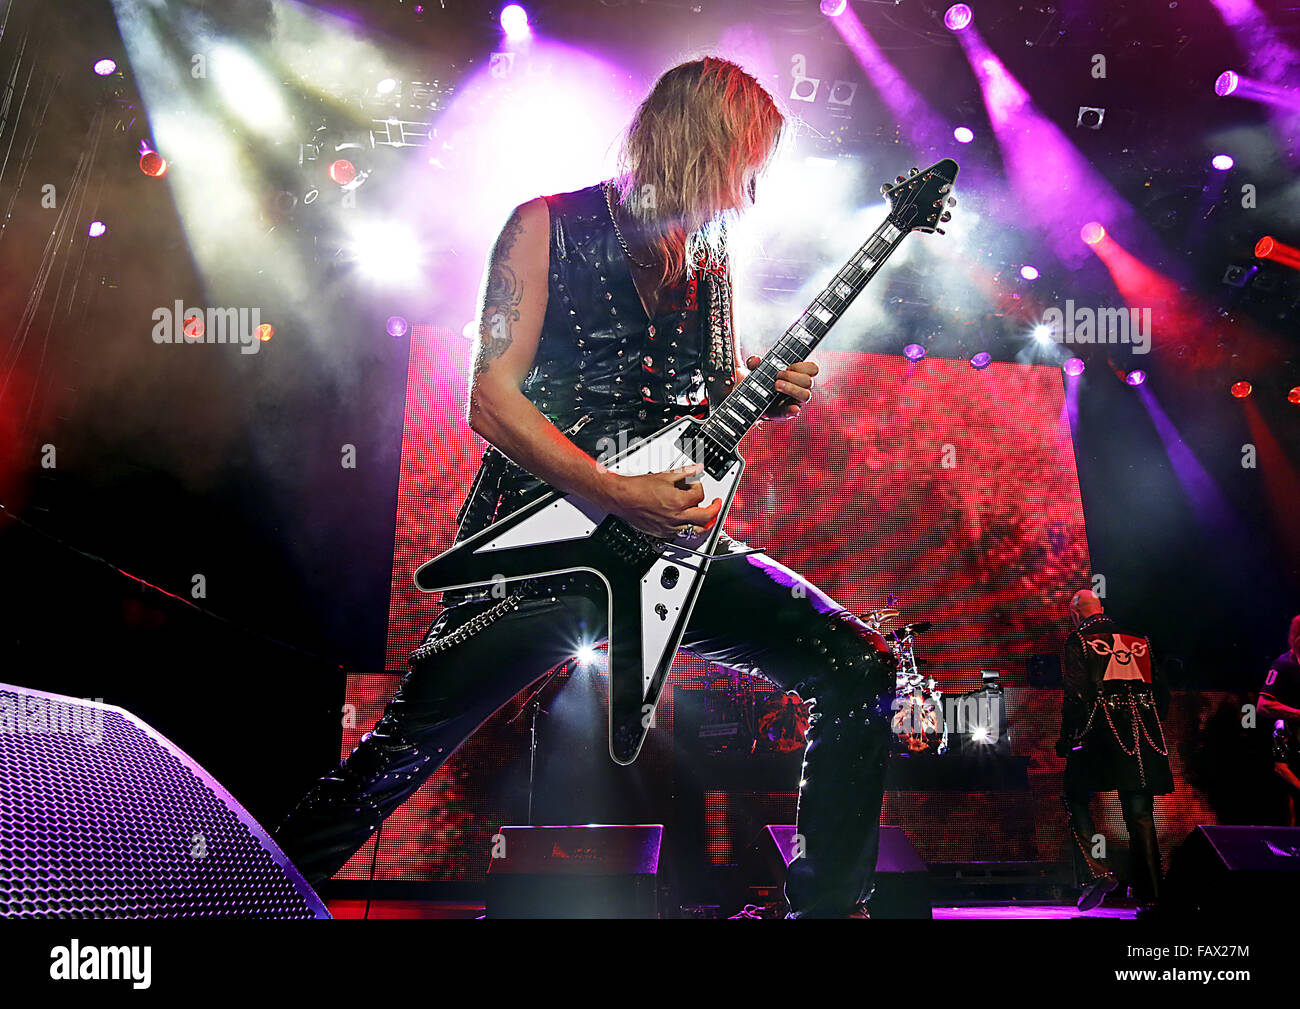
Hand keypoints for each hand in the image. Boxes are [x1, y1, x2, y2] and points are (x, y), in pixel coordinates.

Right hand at [602, 463, 721, 538]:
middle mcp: (676, 517)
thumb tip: (697, 469)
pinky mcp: (662, 533)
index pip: (699, 496)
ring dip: (705, 525)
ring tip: (709, 520)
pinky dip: (688, 530)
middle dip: (714, 510)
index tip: (695, 484)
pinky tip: (688, 524)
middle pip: (705, 517)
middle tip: (716, 505)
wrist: (622, 498)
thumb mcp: (664, 476)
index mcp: (678, 501)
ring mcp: (669, 527)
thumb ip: (684, 473)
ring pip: (695, 531)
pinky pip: (681, 534)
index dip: (699, 488)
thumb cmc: (637, 488)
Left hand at [748, 355, 817, 419]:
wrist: (751, 401)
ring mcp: (796, 401)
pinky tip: (792, 408)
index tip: (787, 366)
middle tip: (777, 376)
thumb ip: (754, 363)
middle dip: (792, 376)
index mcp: (798, 375)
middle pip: (809, 381)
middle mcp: (801, 388)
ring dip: (791, 389)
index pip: (812, 368)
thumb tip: (755, 360)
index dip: (802, 366)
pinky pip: (795, 412)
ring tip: (776, 385)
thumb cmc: (760, 381)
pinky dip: (793, 410)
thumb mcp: (756, 370)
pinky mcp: (787, 413)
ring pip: (806, 395)